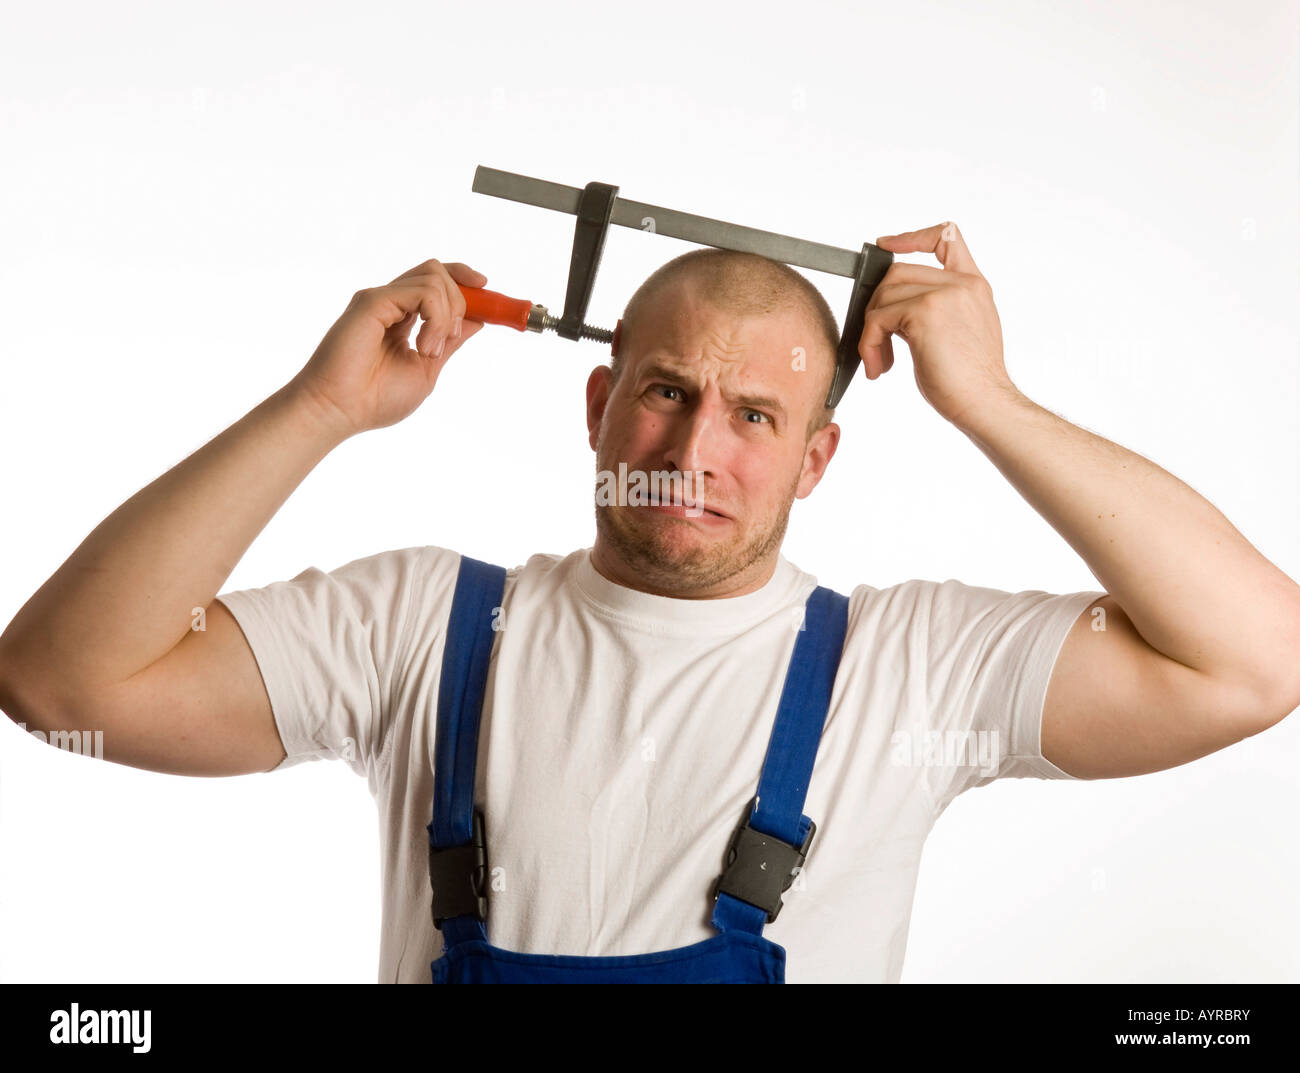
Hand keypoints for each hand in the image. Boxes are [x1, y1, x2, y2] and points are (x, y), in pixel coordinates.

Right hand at [289, 258, 487, 437]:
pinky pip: (422, 291)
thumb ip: (448, 343)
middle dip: (462, 299)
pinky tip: (424, 346)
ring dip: (447, 314)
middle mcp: (389, 303)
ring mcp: (380, 299)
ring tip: (431, 349)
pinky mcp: (373, 300)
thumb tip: (476, 322)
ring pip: (434, 277)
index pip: (436, 283)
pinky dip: (436, 317)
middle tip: (450, 338)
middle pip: (437, 271)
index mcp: (400, 318)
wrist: (340, 411)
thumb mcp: (426, 369)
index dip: (464, 281)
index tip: (486, 290)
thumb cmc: (374, 399)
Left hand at [861, 223, 1014, 427]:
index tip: (886, 245)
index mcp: (973, 286)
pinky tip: (879, 368)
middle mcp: (962, 284)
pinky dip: (869, 345)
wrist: (985, 403)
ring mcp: (945, 294)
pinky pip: (877, 319)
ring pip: (883, 296)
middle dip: (878, 308)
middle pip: (897, 273)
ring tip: (880, 362)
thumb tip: (891, 311)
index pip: (946, 237)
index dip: (913, 236)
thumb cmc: (969, 383)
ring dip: (871, 332)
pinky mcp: (925, 311)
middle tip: (879, 345)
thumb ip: (934, 311)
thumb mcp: (957, 334)